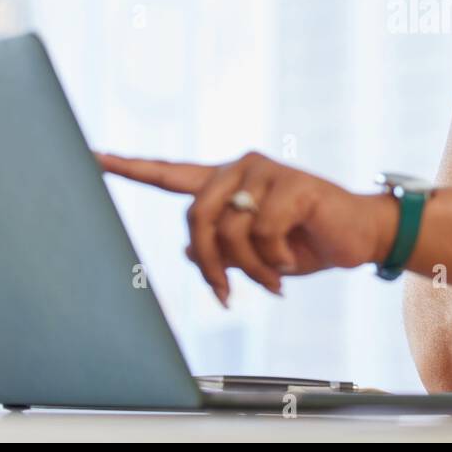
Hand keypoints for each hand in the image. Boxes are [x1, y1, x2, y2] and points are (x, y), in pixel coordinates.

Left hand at [95, 150, 393, 306]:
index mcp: (226, 182)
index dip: (131, 167)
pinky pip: (263, 233)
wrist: (358, 236)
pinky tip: (292, 262)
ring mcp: (267, 172)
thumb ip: (220, 249)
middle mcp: (241, 168)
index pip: (171, 174)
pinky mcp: (292, 183)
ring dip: (250, 269)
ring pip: (230, 231)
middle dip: (210, 264)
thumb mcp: (256, 253)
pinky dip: (275, 261)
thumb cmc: (305, 242)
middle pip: (196, 217)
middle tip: (224, 295)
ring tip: (273, 280)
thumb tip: (190, 252)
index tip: (94, 156)